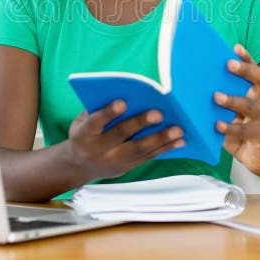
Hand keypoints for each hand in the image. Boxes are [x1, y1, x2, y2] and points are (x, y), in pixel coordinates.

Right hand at [65, 100, 184, 181]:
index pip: (96, 122)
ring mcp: (114, 161)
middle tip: (159, 114)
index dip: (108, 113)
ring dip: (160, 139)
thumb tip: (123, 93)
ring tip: (178, 130)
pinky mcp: (127, 167)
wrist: (80, 166)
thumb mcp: (80, 122)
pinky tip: (179, 141)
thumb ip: (96, 109)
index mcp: (84, 135)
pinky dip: (164, 148)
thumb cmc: (83, 134)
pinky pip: (148, 157)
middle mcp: (98, 150)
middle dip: (141, 124)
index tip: (122, 103)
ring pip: (139, 149)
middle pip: (121, 135)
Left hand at [215, 44, 259, 175]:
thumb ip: (221, 102)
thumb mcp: (232, 114)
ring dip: (233, 100)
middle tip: (228, 65)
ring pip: (251, 106)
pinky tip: (217, 125)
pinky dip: (230, 127)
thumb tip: (195, 89)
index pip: (255, 71)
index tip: (235, 48)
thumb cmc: (242, 131)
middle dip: (245, 70)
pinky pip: (245, 130)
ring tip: (216, 97)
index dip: (247, 59)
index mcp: (258, 93)